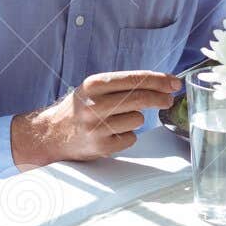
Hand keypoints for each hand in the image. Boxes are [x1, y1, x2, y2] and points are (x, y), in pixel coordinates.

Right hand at [11, 70, 180, 167]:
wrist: (50, 135)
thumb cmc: (79, 109)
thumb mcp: (94, 90)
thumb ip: (122, 85)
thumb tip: (162, 84)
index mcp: (93, 85)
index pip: (135, 79)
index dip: (159, 80)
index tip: (175, 82)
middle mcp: (94, 104)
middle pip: (141, 98)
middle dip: (161, 98)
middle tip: (169, 99)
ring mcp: (97, 127)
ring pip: (137, 119)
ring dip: (134, 120)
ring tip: (115, 121)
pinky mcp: (100, 146)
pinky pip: (131, 138)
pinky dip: (126, 136)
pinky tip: (110, 134)